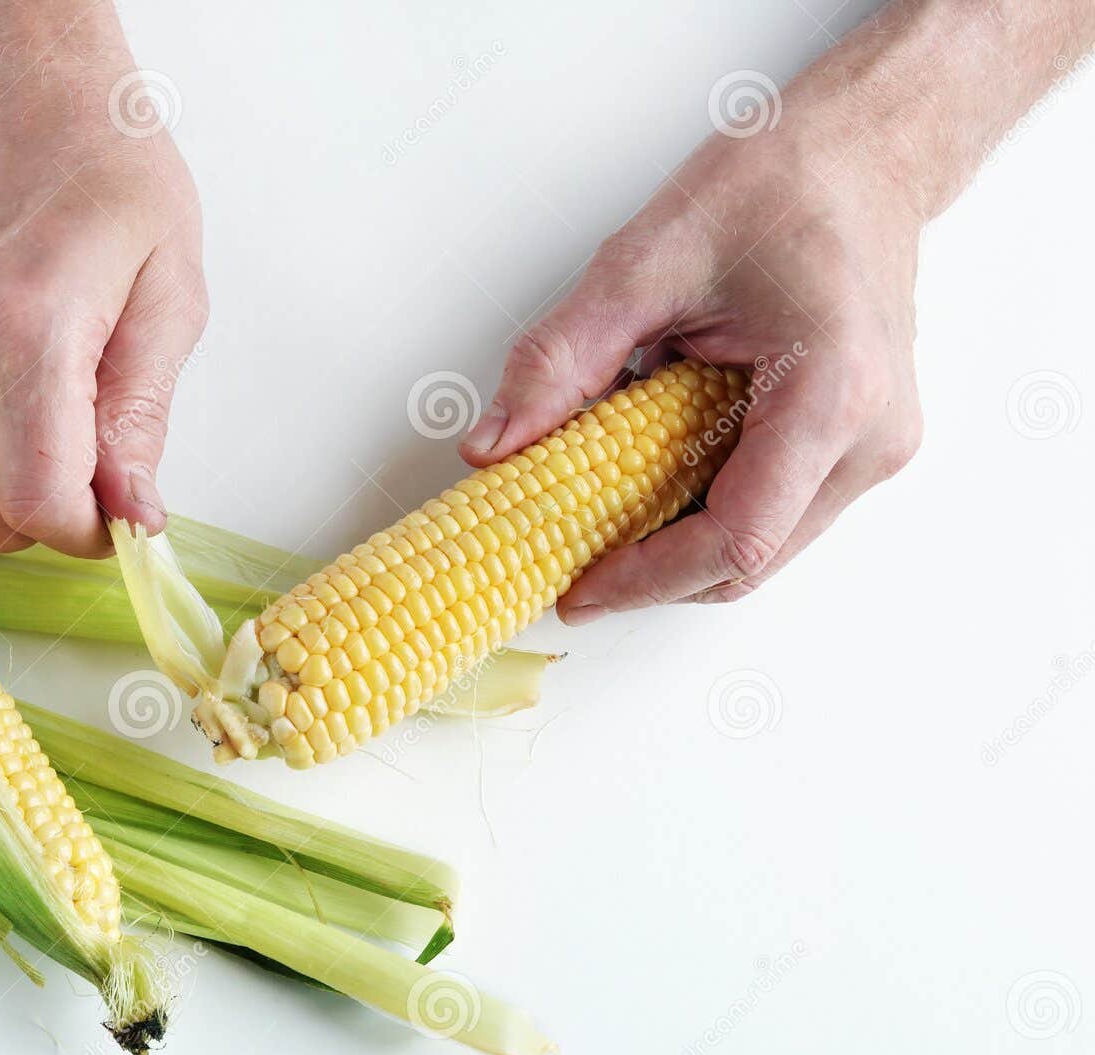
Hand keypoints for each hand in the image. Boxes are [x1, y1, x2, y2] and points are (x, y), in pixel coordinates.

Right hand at [0, 1, 204, 555]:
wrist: (17, 102)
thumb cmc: (108, 183)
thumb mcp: (172, 295)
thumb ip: (144, 416)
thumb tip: (132, 513)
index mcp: (30, 326)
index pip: (35, 501)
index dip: (85, 532)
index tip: (118, 513)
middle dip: (53, 501)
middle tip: (98, 440)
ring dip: (13, 452)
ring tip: (49, 364)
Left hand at [461, 126, 923, 617]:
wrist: (863, 153)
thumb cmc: (779, 186)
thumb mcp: (643, 262)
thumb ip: (561, 360)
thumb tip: (492, 446)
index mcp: (830, 392)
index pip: (734, 537)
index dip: (645, 578)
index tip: (577, 588)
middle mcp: (871, 438)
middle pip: (749, 562)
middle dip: (654, 575)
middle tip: (570, 564)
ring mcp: (875, 447)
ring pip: (764, 547)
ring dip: (679, 546)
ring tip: (602, 520)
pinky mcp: (862, 445)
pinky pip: (778, 512)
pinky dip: (709, 512)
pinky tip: (653, 481)